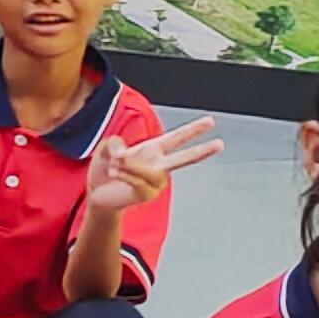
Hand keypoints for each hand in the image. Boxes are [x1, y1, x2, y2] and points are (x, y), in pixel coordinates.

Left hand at [86, 116, 224, 216]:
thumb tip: (122, 154)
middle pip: (183, 158)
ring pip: (148, 170)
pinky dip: (123, 174)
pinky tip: (113, 171)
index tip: (211, 122)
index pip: (177, 138)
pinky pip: (137, 180)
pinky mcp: (145, 195)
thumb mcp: (106, 148)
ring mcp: (155, 183)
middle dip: (202, 151)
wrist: (98, 195)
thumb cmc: (106, 169)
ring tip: (113, 163)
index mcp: (153, 150)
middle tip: (220, 144)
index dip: (193, 129)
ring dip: (128, 165)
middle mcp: (159, 166)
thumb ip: (113, 143)